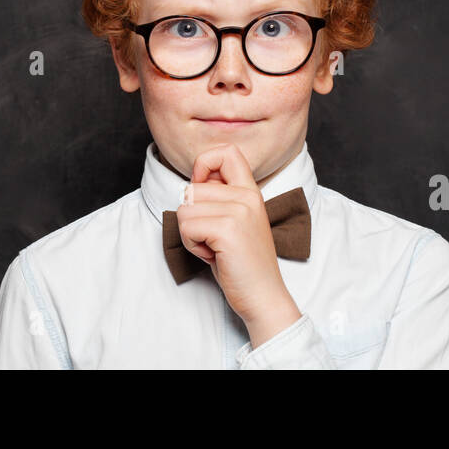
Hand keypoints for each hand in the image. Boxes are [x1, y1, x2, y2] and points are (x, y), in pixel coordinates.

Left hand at [175, 142, 301, 347]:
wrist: (263, 296)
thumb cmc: (243, 264)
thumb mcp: (236, 222)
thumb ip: (220, 198)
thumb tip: (193, 184)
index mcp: (251, 191)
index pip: (226, 152)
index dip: (203, 165)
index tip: (203, 191)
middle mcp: (247, 196)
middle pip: (192, 188)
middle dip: (192, 217)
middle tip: (213, 238)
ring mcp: (239, 211)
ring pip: (185, 208)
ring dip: (190, 234)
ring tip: (214, 248)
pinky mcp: (228, 230)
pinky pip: (186, 227)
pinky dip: (192, 245)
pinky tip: (213, 256)